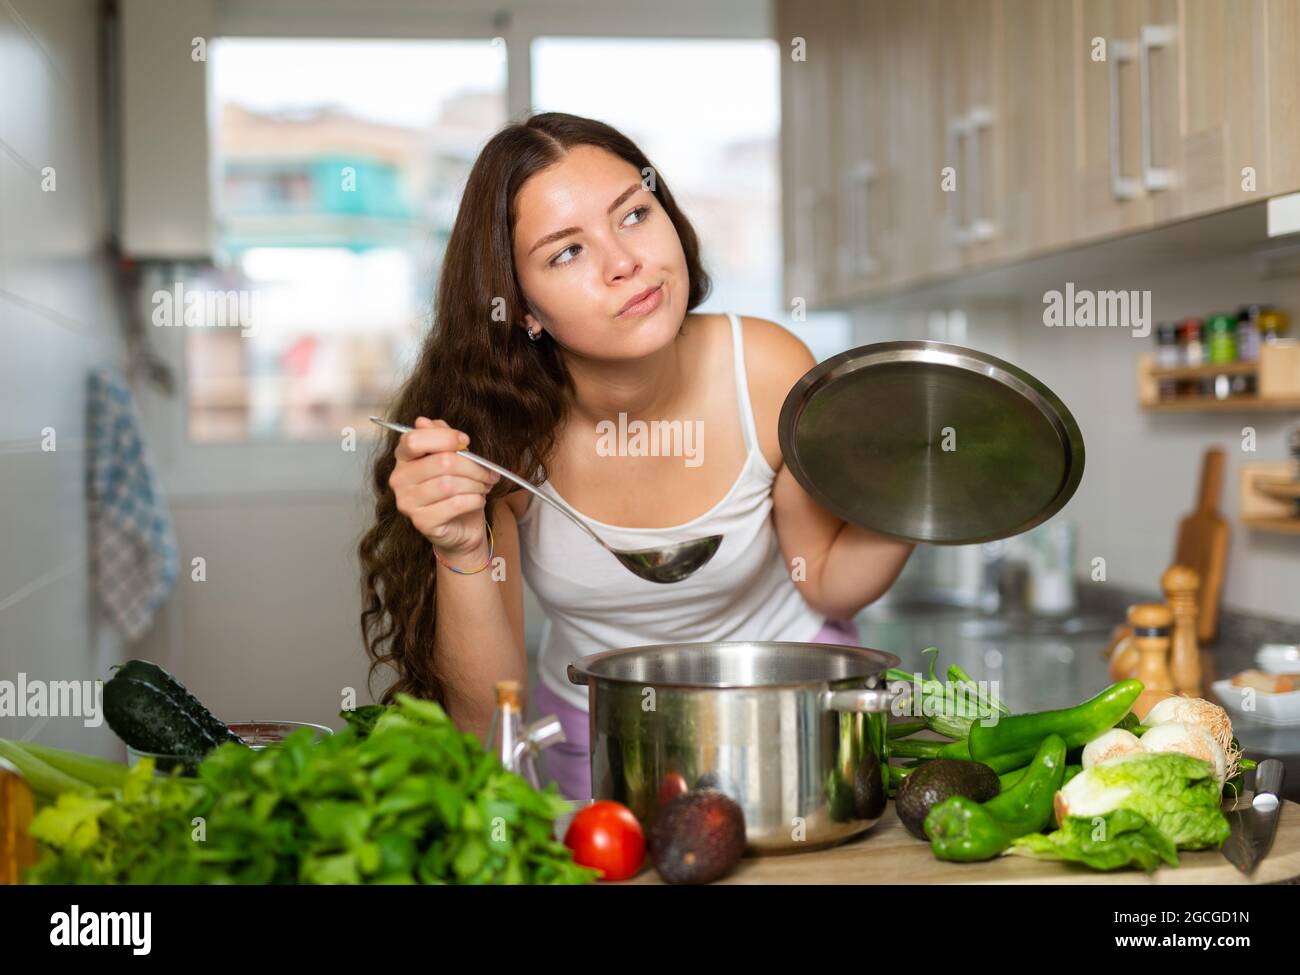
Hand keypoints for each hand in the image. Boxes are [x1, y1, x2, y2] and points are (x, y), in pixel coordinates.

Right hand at [389, 417, 499, 562]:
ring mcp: (407, 502)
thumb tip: (424, 421)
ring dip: (476, 484)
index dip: (445, 437)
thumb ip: (440, 437)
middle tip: (488, 473)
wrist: (461, 526)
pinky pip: (456, 504)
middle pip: (442, 462)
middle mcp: (399, 479)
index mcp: (404, 458)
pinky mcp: (422, 522)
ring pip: (450, 484)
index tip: (466, 442)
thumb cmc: (457, 488)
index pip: (414, 439)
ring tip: (484, 486)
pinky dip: (475, 500)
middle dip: (473, 466)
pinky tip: (478, 500)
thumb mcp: (452, 457)